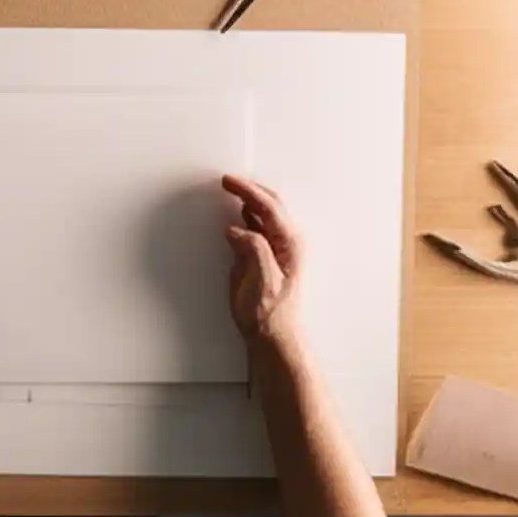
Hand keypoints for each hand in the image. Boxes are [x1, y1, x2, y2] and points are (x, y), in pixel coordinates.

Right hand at [222, 175, 302, 345]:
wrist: (272, 335)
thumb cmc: (269, 313)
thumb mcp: (262, 279)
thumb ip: (252, 249)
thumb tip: (236, 229)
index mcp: (290, 244)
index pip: (268, 207)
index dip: (248, 191)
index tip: (229, 181)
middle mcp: (287, 242)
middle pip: (270, 205)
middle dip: (248, 190)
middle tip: (227, 181)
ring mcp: (277, 249)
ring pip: (264, 215)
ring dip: (248, 201)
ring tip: (230, 190)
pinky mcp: (265, 258)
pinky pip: (256, 229)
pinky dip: (245, 217)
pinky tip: (236, 214)